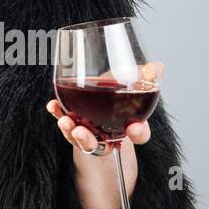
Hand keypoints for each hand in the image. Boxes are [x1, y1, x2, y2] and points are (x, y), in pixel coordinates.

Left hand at [45, 61, 164, 153]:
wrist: (108, 101)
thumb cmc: (123, 92)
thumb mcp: (137, 84)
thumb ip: (146, 76)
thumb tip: (157, 66)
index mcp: (130, 124)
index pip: (139, 134)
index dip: (138, 133)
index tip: (134, 129)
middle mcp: (110, 133)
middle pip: (102, 142)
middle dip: (89, 139)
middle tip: (81, 132)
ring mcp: (92, 133)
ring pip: (82, 138)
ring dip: (71, 131)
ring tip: (65, 121)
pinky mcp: (76, 126)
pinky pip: (67, 124)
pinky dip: (58, 114)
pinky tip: (52, 105)